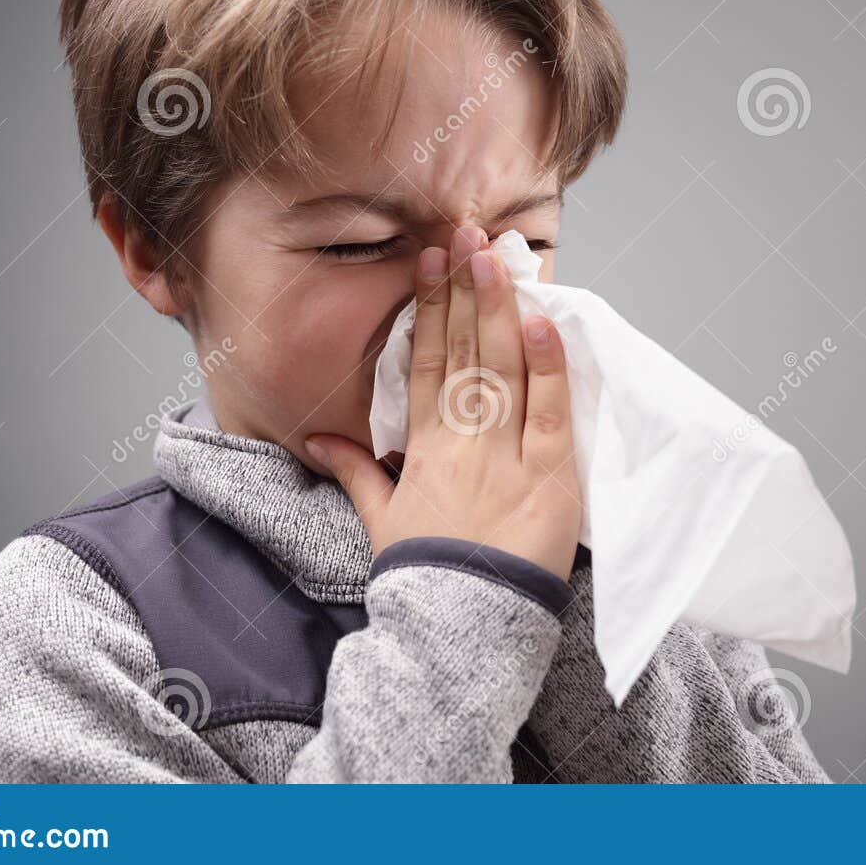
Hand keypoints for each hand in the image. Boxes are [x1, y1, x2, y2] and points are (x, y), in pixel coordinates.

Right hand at [305, 225, 581, 580]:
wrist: (461, 630)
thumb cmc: (425, 576)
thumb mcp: (381, 520)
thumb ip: (355, 471)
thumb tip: (315, 441)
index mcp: (424, 447)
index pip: (425, 362)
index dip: (428, 307)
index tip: (431, 261)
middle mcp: (463, 442)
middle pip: (464, 351)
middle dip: (466, 289)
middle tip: (467, 234)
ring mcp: (507, 457)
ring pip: (503, 370)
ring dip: (501, 309)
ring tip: (499, 257)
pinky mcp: (550, 478)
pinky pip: (549, 413)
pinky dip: (548, 367)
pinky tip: (542, 322)